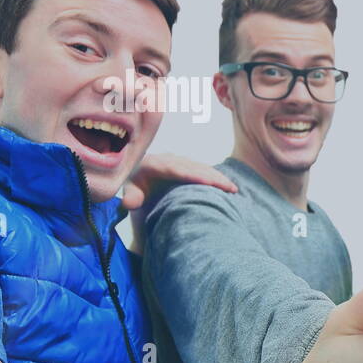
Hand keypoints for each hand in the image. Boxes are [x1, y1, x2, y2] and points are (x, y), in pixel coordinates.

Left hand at [122, 153, 237, 253]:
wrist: (133, 178)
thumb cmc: (133, 188)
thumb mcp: (129, 192)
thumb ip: (131, 197)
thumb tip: (131, 203)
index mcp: (154, 164)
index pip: (179, 170)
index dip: (196, 175)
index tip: (211, 183)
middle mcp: (169, 159)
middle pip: (195, 167)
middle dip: (214, 177)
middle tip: (231, 188)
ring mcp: (179, 161)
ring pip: (202, 168)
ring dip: (218, 177)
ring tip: (233, 189)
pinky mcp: (186, 165)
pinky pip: (202, 170)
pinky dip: (215, 177)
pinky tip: (226, 185)